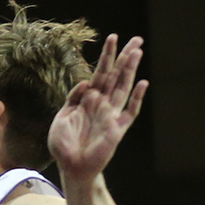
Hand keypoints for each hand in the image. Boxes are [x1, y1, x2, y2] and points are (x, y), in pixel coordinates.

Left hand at [48, 33, 148, 183]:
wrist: (70, 166)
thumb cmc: (64, 144)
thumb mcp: (62, 117)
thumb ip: (73, 98)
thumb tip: (87, 82)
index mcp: (87, 99)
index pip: (100, 73)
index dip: (106, 56)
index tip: (113, 37)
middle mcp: (102, 103)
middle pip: (116, 75)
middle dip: (125, 57)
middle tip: (136, 39)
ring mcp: (111, 115)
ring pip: (124, 87)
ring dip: (131, 70)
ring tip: (138, 52)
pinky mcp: (118, 129)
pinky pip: (130, 112)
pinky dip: (136, 98)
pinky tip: (142, 83)